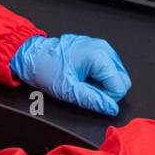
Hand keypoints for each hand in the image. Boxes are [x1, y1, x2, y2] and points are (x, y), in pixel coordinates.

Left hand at [9, 34, 131, 115]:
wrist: (32, 56)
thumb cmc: (46, 69)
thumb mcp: (69, 90)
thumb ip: (93, 100)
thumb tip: (111, 108)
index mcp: (99, 55)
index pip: (120, 86)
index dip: (107, 97)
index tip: (89, 96)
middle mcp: (103, 48)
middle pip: (122, 79)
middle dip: (106, 90)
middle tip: (85, 89)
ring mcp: (101, 46)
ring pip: (116, 74)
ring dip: (102, 83)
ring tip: (82, 81)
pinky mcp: (96, 48)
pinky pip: (108, 67)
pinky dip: (98, 76)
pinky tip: (83, 75)